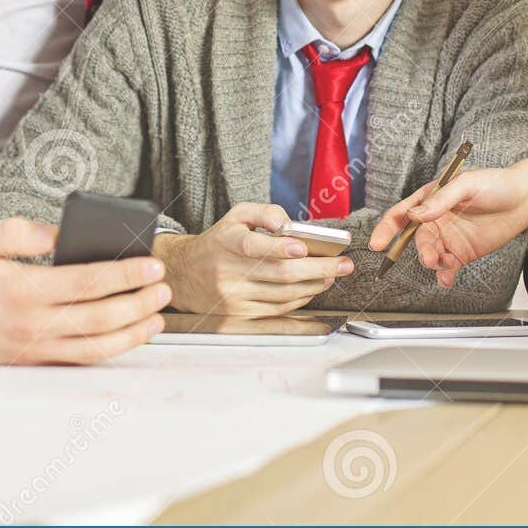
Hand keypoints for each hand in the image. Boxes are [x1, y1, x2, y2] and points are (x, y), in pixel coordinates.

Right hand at [0, 218, 170, 363]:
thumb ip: (24, 232)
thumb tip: (63, 235)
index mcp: (24, 290)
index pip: (89, 283)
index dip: (126, 275)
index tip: (152, 265)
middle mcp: (33, 324)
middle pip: (101, 317)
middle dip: (140, 303)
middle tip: (164, 288)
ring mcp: (33, 347)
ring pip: (96, 347)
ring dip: (133, 333)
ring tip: (157, 317)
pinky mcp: (31, 361)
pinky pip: (78, 360)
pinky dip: (109, 351)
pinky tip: (127, 337)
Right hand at [154, 203, 353, 316]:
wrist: (184, 275)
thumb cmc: (218, 242)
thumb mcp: (235, 216)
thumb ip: (264, 212)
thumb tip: (288, 223)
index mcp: (227, 242)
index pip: (252, 245)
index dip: (278, 247)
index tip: (301, 248)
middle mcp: (230, 271)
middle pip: (280, 274)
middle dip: (318, 270)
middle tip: (343, 264)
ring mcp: (235, 297)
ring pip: (283, 295)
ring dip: (314, 286)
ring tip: (333, 275)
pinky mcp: (240, 315)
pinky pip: (278, 310)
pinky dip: (300, 300)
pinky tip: (313, 289)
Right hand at [368, 169, 527, 288]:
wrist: (523, 199)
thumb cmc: (494, 183)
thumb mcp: (465, 184)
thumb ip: (440, 200)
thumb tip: (415, 214)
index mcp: (430, 200)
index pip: (401, 214)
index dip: (386, 228)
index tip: (377, 243)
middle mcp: (435, 220)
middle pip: (417, 239)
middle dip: (421, 250)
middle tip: (430, 257)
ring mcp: (449, 238)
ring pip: (431, 255)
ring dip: (433, 262)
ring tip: (445, 264)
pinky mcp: (463, 253)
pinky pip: (447, 267)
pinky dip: (444, 275)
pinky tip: (447, 279)